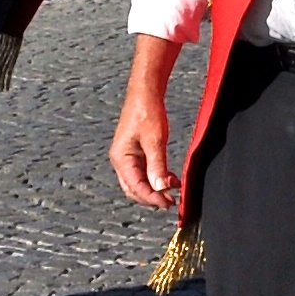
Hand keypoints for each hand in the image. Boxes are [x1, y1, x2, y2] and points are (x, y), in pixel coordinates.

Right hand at [111, 86, 176, 208]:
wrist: (146, 92)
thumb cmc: (147, 112)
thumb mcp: (155, 140)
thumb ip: (157, 165)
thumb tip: (159, 188)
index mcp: (121, 158)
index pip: (135, 187)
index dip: (152, 198)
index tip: (168, 203)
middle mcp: (121, 160)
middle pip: (134, 189)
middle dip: (152, 197)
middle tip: (172, 202)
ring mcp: (128, 157)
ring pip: (140, 182)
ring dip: (156, 189)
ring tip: (174, 192)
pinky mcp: (137, 152)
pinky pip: (145, 172)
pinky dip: (157, 178)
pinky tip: (171, 179)